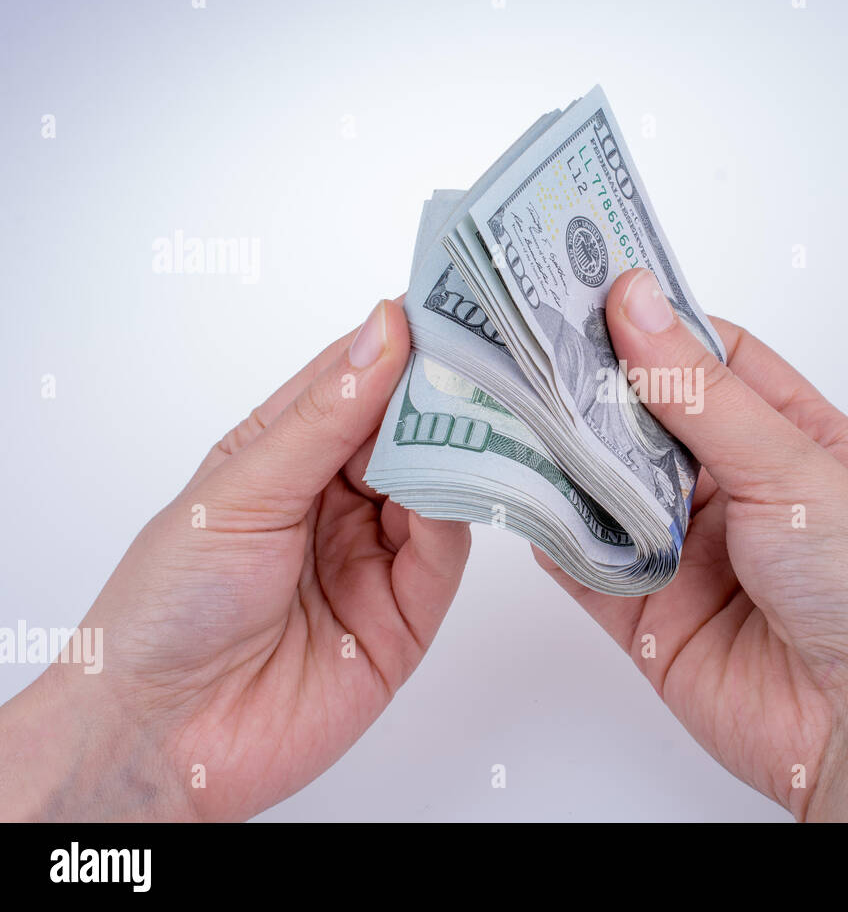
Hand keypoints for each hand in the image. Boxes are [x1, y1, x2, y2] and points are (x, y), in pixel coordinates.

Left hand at [0, 301, 469, 820]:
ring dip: (462, 449)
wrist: (161, 738)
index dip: (400, 342)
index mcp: (285, 455)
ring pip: (439, 484)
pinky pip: (446, 553)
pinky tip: (465, 485)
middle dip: (446, 392)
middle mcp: (335, 500)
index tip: (450, 303)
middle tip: (491, 354)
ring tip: (488, 412)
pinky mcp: (406, 615)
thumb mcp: (242, 490)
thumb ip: (323, 417)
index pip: (356, 381)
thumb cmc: (168, 606)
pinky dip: (462, 516)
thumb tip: (384, 329)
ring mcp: (373, 556)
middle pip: (408, 430)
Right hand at [534, 270, 847, 820]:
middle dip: (591, 386)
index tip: (585, 283)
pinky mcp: (650, 613)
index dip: (651, 321)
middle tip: (523, 338)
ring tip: (504, 402)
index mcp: (791, 438)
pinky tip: (515, 494)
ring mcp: (690, 551)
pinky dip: (551, 532)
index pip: (710, 358)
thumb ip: (699, 394)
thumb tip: (635, 300)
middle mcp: (737, 488)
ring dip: (563, 454)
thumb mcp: (791, 468)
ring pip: (608, 486)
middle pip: (646, 420)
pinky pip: (586, 562)